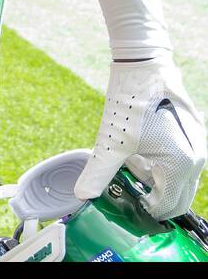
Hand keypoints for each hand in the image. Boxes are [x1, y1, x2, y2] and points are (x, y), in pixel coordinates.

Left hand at [75, 55, 206, 220]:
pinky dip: (162, 165)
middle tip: (130, 197)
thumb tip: (82, 196)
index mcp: (180, 165)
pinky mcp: (192, 135)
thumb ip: (98, 173)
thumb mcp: (110, 142)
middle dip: (155, 200)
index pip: (170, 206)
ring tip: (130, 171)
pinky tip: (139, 155)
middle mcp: (196, 159)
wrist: (144, 66)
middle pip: (178, 196)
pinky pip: (181, 161)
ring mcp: (197, 146)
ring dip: (158, 182)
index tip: (130, 209)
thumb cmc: (130, 102)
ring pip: (179, 179)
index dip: (149, 212)